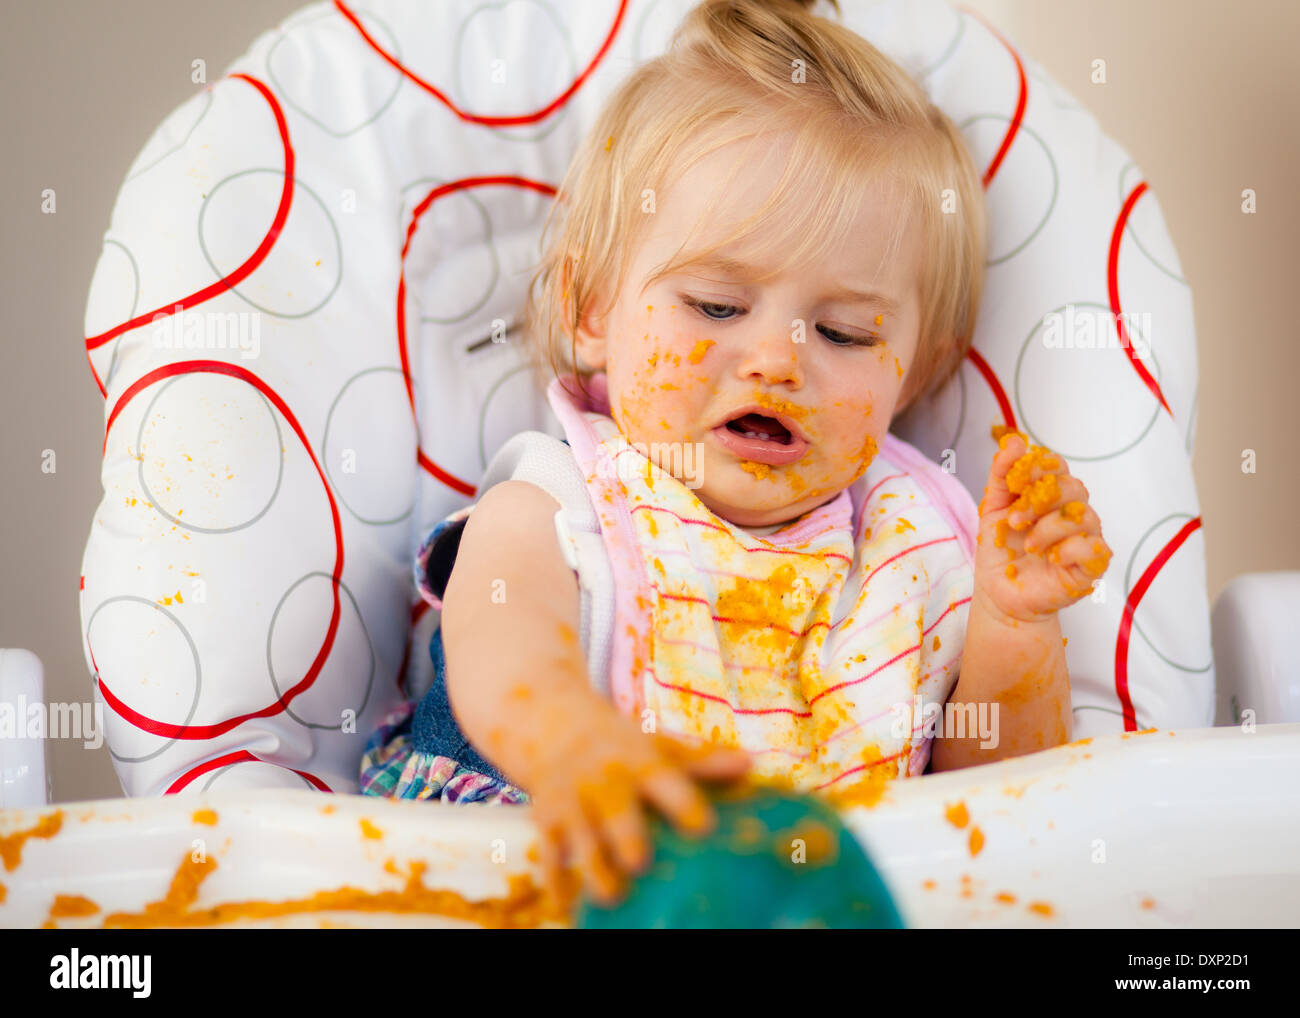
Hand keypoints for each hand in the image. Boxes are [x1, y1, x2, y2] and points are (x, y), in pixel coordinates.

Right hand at [526, 704, 750, 907]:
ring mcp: (573, 801)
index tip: (703, 825)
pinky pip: (549, 852)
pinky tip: (569, 905)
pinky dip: (556, 880)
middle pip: (616, 810)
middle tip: (640, 862)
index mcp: (641, 763)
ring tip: (611, 896)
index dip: (683, 802)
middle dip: (626, 834)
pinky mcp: (546, 820)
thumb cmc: (625, 749)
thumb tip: (751, 764)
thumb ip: (704, 762)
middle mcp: (605, 781)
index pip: (664, 780)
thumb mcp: (663, 748)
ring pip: (581, 836)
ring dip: (593, 866)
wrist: (557, 729)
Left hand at [974, 428, 1112, 624]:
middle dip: (1040, 501)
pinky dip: (1069, 549)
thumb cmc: (1000, 549)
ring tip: (1029, 546)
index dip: (1037, 468)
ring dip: (1049, 528)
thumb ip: (1001, 474)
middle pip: (1074, 487)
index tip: (1014, 485)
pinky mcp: (1090, 566)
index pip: (1057, 466)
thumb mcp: (992, 507)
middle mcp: (1073, 512)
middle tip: (1015, 520)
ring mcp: (1085, 538)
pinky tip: (1050, 558)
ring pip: (1084, 517)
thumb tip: (1014, 441)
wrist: (998, 592)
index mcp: (1051, 494)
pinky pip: (1093, 548)